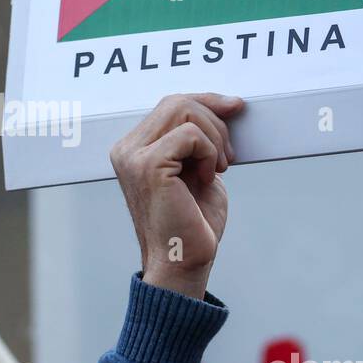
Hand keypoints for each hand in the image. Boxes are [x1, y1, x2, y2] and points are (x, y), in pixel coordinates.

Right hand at [109, 93, 244, 298]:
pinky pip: (190, 134)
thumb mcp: (197, 169)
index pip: (170, 104)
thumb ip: (198, 139)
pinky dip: (209, 152)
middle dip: (214, 121)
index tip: (235, 107)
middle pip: (177, 101)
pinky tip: (208, 177)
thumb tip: (224, 105)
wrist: (184, 262)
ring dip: (214, 137)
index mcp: (134, 149)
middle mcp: (127, 149)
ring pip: (183, 110)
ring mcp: (133, 157)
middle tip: (227, 157)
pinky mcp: (148, 166)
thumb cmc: (193, 223)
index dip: (206, 101)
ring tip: (218, 168)